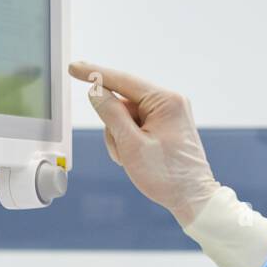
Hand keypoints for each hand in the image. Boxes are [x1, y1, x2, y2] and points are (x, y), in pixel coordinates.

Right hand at [68, 61, 219, 226]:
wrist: (193, 198)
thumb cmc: (167, 175)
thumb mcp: (131, 144)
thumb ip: (111, 114)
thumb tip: (96, 90)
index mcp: (166, 101)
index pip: (122, 80)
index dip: (94, 74)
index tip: (73, 68)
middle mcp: (170, 102)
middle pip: (122, 103)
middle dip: (115, 128)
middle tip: (124, 152)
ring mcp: (169, 114)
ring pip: (126, 118)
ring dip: (121, 138)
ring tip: (133, 159)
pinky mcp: (166, 126)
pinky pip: (136, 127)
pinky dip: (129, 142)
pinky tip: (139, 158)